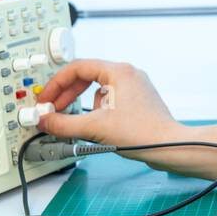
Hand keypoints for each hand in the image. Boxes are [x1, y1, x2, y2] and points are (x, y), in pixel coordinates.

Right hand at [32, 59, 216, 176]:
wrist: (171, 148)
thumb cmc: (143, 133)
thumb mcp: (95, 128)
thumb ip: (64, 124)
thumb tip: (45, 121)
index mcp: (119, 71)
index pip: (77, 67)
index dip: (56, 83)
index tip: (46, 98)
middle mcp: (128, 74)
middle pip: (86, 77)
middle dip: (67, 95)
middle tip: (53, 109)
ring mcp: (135, 88)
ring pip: (98, 91)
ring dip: (84, 106)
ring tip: (81, 123)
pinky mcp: (138, 102)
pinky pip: (110, 101)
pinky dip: (98, 112)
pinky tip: (100, 129)